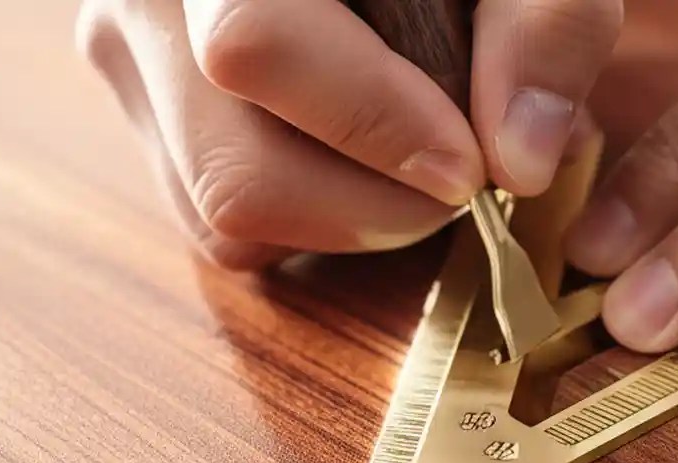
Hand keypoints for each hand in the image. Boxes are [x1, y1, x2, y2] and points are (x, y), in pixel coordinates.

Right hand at [76, 0, 621, 268]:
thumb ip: (542, 23)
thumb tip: (520, 161)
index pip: (258, 48)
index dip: (373, 125)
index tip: (468, 167)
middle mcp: (148, 5)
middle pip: (236, 174)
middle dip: (374, 210)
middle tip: (458, 179)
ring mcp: (135, 71)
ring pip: (223, 218)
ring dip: (348, 222)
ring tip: (417, 162)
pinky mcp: (153, 128)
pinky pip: (219, 226)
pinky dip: (311, 220)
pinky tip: (362, 161)